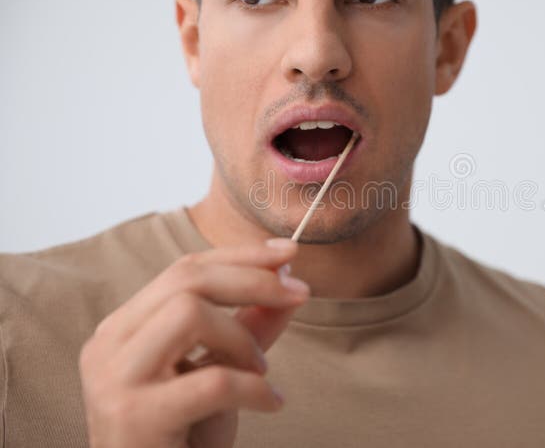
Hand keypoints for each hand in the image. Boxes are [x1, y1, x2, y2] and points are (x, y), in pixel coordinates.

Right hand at [79, 239, 308, 447]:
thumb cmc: (185, 437)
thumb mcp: (222, 372)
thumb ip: (249, 328)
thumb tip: (289, 284)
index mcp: (123, 328)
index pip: (184, 269)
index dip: (241, 255)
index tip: (290, 253)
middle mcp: (107, 345)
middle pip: (186, 280)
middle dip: (253, 279)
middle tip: (299, 294)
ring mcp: (114, 380)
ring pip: (189, 314)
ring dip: (242, 339)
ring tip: (261, 372)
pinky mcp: (133, 417)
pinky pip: (211, 381)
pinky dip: (253, 388)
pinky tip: (270, 404)